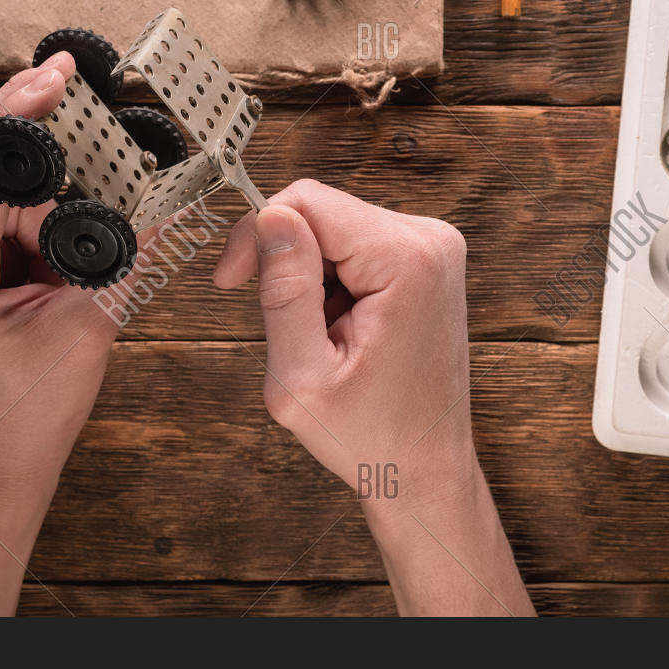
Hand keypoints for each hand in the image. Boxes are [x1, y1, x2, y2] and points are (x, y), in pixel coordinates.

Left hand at [0, 53, 124, 614]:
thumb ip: (128, 260)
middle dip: (13, 114)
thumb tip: (177, 210)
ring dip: (31, 160)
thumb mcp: (86, 327)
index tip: (52, 79)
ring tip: (80, 145)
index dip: (16, 120)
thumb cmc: (26, 408)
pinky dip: (30, 188)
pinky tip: (70, 178)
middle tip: (59, 72)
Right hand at [214, 180, 533, 615]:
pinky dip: (335, 281)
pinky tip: (344, 327)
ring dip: (312, 275)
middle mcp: (432, 239)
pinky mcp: (429, 260)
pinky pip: (358, 244)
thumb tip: (271, 216)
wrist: (425, 468)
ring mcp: (436, 247)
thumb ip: (285, 290)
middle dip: (288, 260)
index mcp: (408, 260)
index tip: (232, 282)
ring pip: (337, 227)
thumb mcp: (302, 376)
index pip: (308, 199)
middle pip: (323, 210)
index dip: (257, 233)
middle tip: (284, 327)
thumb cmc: (371, 436)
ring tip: (323, 335)